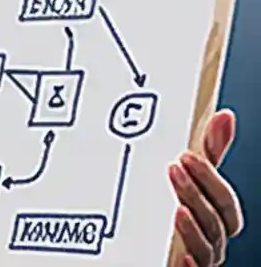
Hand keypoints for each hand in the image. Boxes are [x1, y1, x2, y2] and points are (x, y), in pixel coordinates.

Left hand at [168, 109, 243, 265]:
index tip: (185, 155)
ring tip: (177, 208)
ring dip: (193, 226)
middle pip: (217, 222)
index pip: (225, 201)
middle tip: (174, 170)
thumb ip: (209, 152)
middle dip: (197, 194)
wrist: (142, 245)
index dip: (209, 178)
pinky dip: (191, 263)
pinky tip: (183, 255)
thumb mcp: (191, 178)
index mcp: (217, 218)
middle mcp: (211, 240)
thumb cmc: (175, 209)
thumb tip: (225, 116)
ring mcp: (197, 257)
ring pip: (206, 246)